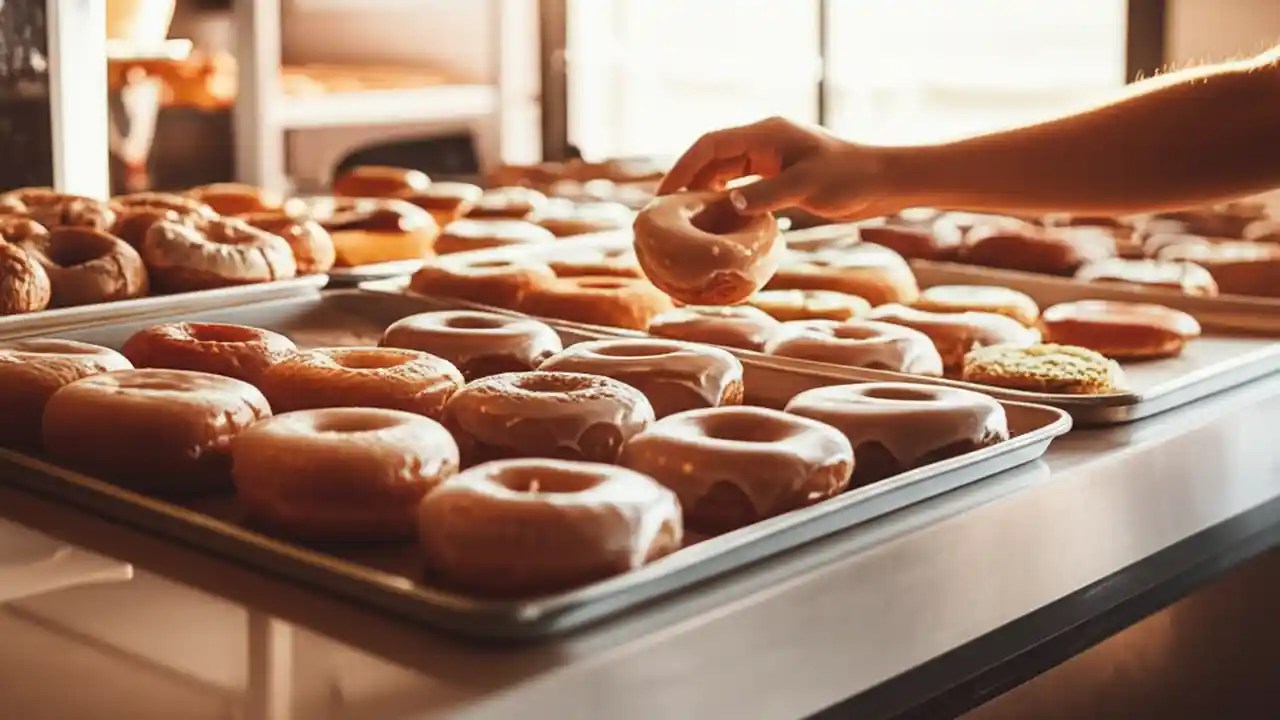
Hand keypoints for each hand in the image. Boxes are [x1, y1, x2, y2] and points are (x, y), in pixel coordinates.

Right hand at [657, 116, 892, 219]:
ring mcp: (771, 158)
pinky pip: (742, 184)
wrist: (882, 181)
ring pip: (725, 171)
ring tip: (684, 218)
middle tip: (665, 210)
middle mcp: (764, 142)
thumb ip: (768, 195)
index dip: (683, 166)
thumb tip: (730, 205)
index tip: (664, 193)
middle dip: (687, 180)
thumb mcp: (808, 187)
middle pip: (712, 157)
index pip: (711, 145)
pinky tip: (717, 220)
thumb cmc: (850, 178)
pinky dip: (726, 199)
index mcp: (766, 134)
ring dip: (704, 191)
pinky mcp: (780, 174)